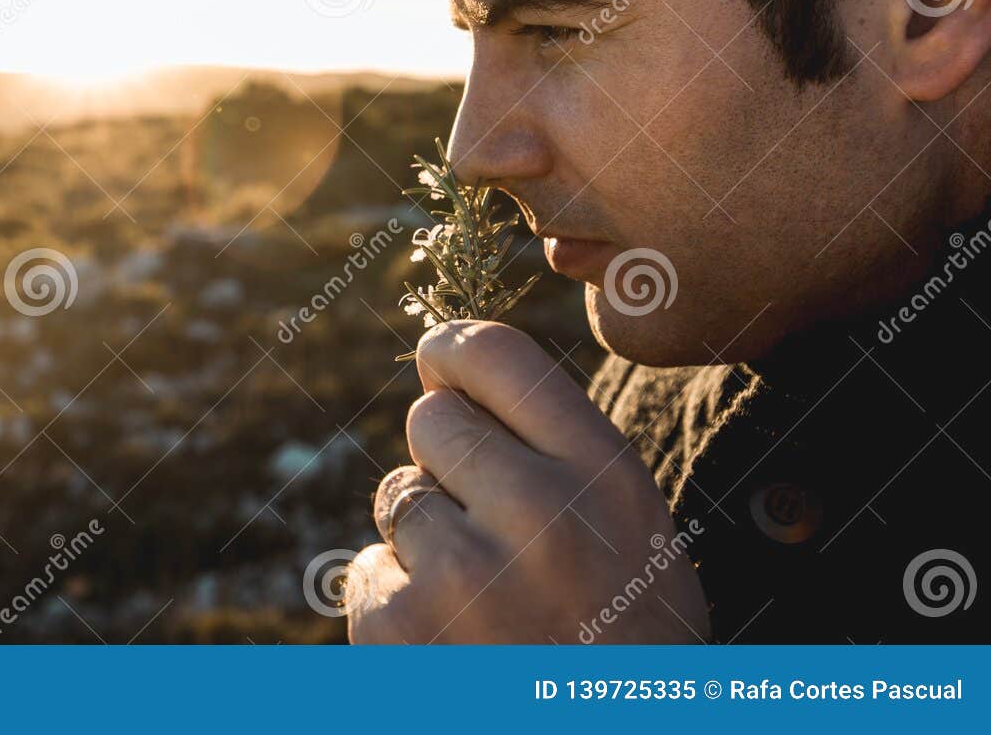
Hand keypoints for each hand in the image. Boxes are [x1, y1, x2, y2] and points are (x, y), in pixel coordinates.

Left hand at [347, 320, 710, 643]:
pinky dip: (396, 602)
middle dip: (446, 461)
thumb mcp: (631, 536)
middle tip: (492, 530)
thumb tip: (444, 361)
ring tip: (486, 608)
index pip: (497, 354)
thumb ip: (557, 450)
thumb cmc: (621, 647)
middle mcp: (540, 513)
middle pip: (431, 417)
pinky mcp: (397, 626)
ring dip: (425, 540)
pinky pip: (368, 566)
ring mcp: (463, 572)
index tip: (440, 358)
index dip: (454, 348)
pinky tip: (452, 651)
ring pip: (398, 495)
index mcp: (607, 478)